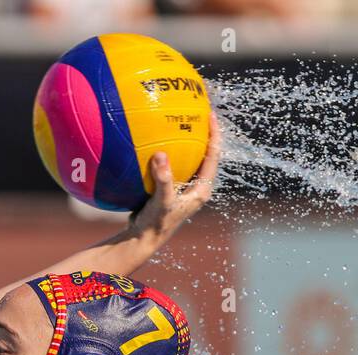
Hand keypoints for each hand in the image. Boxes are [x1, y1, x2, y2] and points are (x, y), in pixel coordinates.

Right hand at [128, 111, 220, 244]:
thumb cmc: (156, 223)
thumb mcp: (162, 201)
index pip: (213, 156)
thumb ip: (164, 179)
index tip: (210, 114)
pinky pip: (173, 163)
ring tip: (181, 119)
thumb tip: (161, 154)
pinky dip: (169, 150)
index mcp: (202, 189)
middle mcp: (196, 187)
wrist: (144, 239)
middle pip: (205, 154)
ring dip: (187, 141)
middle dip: (203, 133)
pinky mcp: (171, 187)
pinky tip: (157, 139)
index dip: (213, 134)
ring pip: (190, 158)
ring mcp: (184, 187)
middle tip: (198, 111)